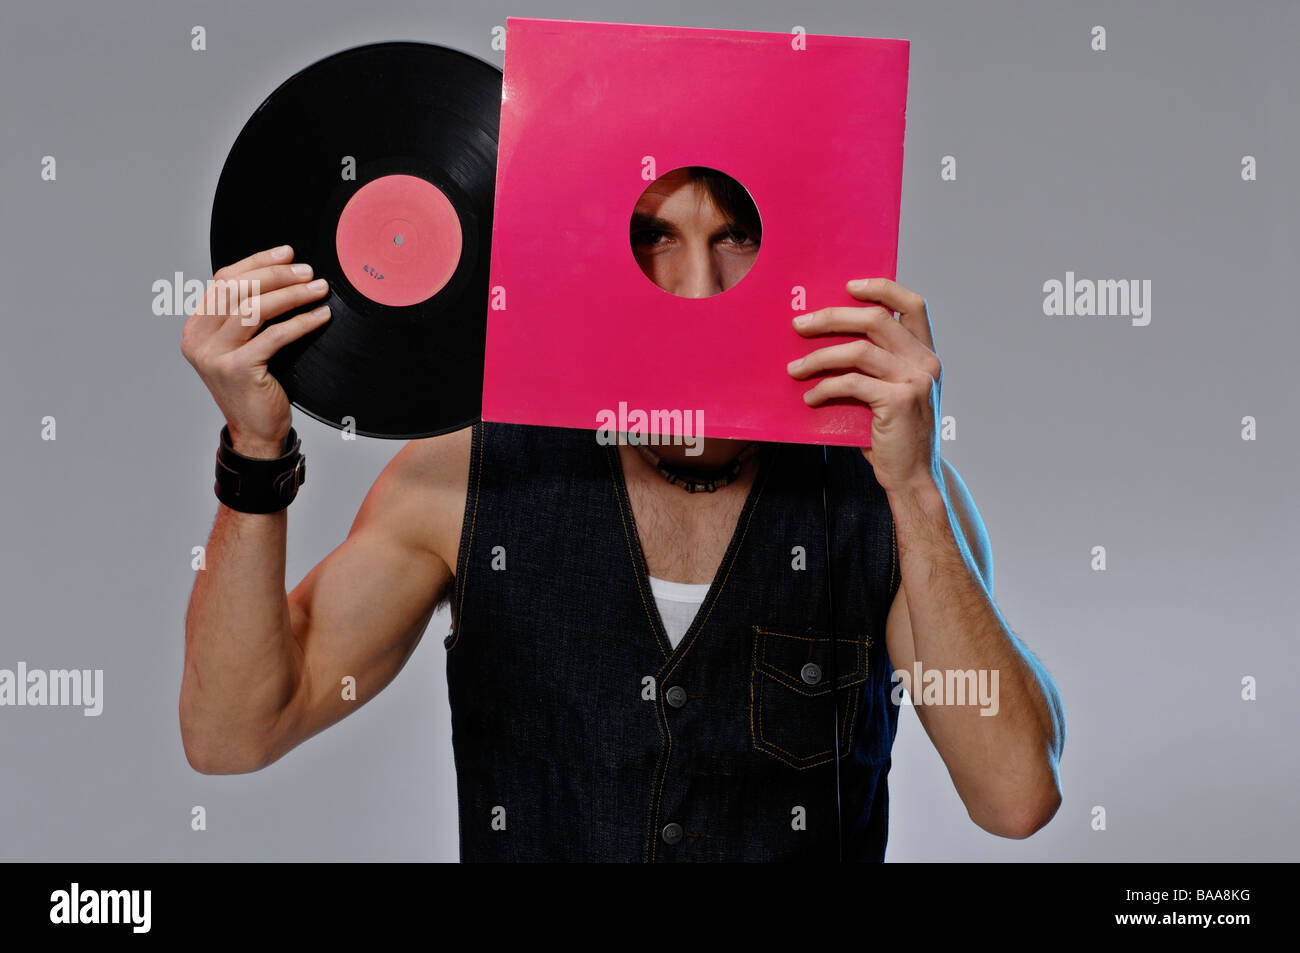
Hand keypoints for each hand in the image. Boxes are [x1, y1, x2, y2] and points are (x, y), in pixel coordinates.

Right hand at [180, 244, 330, 456]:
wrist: (255, 432)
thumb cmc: (255, 386)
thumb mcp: (242, 345)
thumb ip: (244, 315)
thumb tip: (280, 272)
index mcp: (196, 327)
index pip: (223, 280)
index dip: (256, 262)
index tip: (287, 253)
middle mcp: (197, 339)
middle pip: (237, 289)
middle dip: (277, 274)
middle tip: (308, 271)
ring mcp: (213, 355)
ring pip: (254, 308)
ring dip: (292, 295)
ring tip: (320, 289)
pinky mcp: (236, 369)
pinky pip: (274, 335)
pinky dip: (301, 322)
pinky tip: (321, 316)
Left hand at [786, 278, 942, 493]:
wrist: (911, 476)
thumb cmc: (891, 433)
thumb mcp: (887, 391)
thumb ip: (873, 365)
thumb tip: (823, 338)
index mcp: (925, 352)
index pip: (912, 304)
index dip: (881, 288)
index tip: (848, 286)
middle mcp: (925, 361)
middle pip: (876, 319)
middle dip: (832, 317)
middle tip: (799, 325)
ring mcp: (915, 380)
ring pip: (859, 351)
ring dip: (819, 357)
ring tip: (794, 369)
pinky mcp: (900, 401)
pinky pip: (852, 384)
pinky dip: (826, 387)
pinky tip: (810, 397)